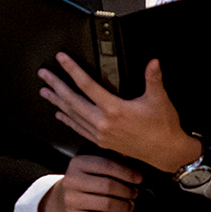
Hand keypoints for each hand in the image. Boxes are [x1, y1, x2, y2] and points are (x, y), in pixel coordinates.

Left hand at [38, 55, 201, 172]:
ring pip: (73, 115)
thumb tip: (153, 62)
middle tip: (44, 74)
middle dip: (56, 85)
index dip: (72, 70)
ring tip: (45, 91)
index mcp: (115, 109)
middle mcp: (104, 122)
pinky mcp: (102, 142)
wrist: (167, 152)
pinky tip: (59, 114)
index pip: (87, 85)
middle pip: (73, 101)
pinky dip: (68, 120)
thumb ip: (153, 78)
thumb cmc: (163, 127)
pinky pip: (80, 128)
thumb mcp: (159, 99)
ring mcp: (101, 134)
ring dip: (57, 102)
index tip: (61, 59)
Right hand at [40, 153, 142, 211]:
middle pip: (108, 185)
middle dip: (127, 190)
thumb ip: (110, 165)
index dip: (126, 172)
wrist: (60, 200)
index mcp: (78, 163)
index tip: (139, 178)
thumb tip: (134, 172)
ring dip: (124, 206)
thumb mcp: (91, 167)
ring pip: (107, 204)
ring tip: (130, 205)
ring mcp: (71, 200)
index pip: (106, 165)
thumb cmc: (84, 182)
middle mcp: (72, 180)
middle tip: (135, 193)